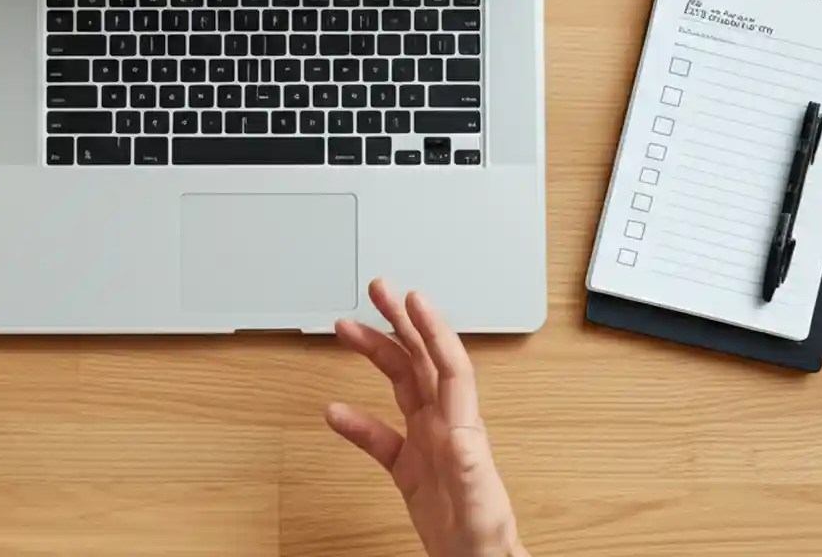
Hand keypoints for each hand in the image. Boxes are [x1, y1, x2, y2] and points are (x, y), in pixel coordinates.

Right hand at [326, 279, 523, 556]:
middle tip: (378, 290)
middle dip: (399, 320)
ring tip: (346, 329)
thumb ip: (470, 467)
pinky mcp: (410, 465)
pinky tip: (334, 411)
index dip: (430, 328)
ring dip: (375, 352)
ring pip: (399, 382)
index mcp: (463, 428)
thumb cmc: (487, 536)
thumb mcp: (480, 501)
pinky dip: (355, 420)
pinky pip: (378, 433)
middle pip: (420, 358)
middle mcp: (445, 425)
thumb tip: (461, 436)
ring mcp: (427, 442)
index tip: (411, 298)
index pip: (448, 364)